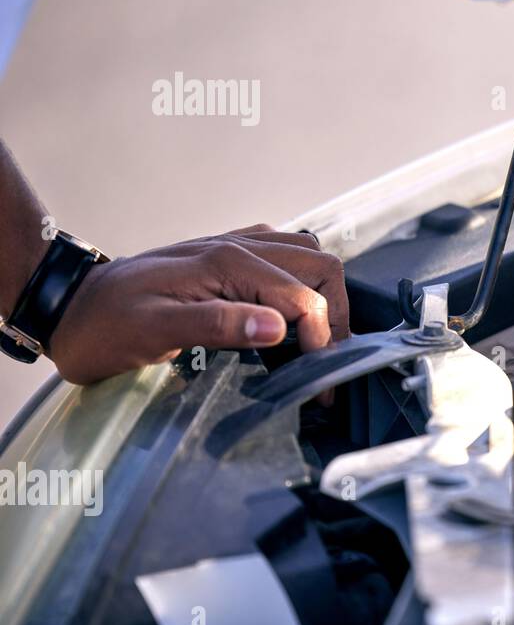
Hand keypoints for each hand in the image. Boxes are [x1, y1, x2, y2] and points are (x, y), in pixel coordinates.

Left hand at [48, 224, 348, 384]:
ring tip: (312, 340)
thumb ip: (218, 325)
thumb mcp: (153, 331)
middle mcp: (238, 245)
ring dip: (321, 295)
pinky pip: (284, 254)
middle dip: (335, 314)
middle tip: (323, 359)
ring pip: (308, 254)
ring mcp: (234, 245)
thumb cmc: (105, 326)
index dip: (322, 337)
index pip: (305, 294)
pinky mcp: (228, 253)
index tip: (314, 380)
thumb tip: (278, 327)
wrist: (68, 305)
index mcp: (227, 263)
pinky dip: (300, 282)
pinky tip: (285, 314)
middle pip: (320, 264)